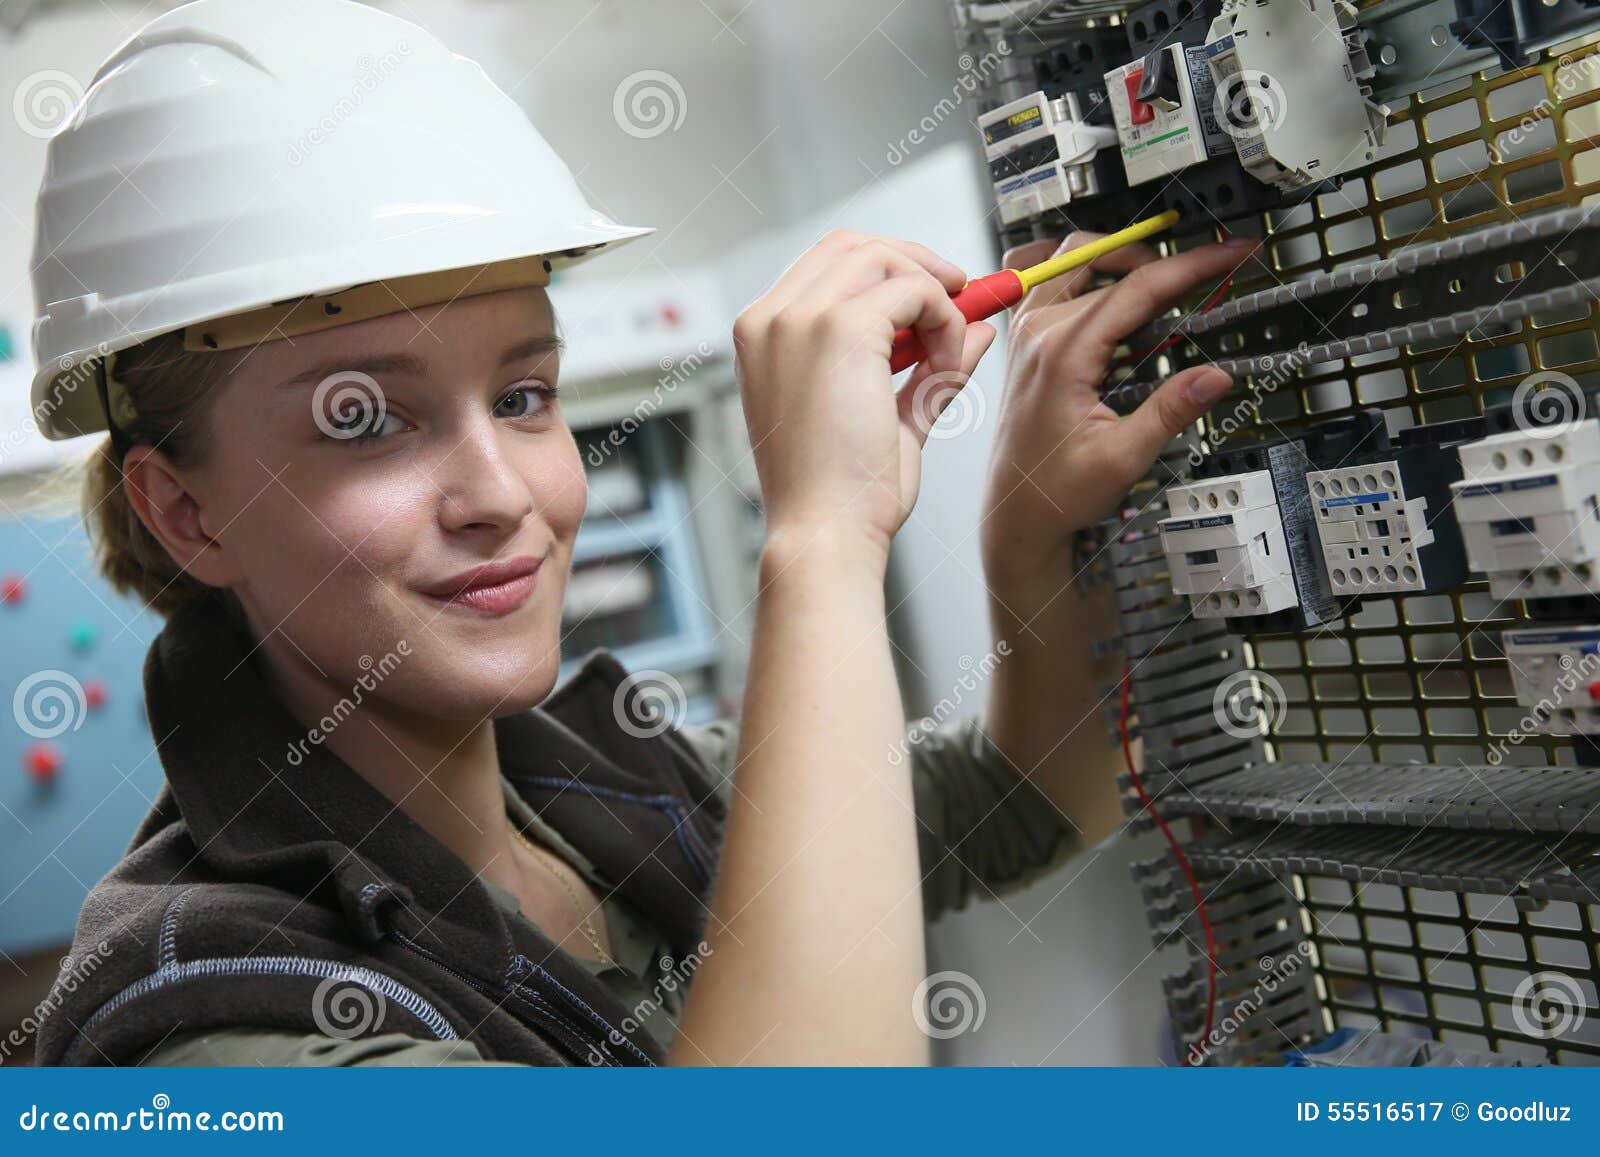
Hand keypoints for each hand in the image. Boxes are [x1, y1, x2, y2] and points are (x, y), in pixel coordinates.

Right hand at [733, 230, 997, 564]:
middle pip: (853, 245)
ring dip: (934, 296)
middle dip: (917, 263)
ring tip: (945, 355)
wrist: (825, 535)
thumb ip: (928, 371)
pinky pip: (913, 291)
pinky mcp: (839, 329)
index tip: (937, 294)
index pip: (828, 265)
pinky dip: (944, 320)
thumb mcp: (889, 418)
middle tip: (961, 298)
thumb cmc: (842, 497)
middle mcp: (770, 320)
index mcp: (764, 337)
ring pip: (885, 259)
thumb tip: (975, 331)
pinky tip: (942, 366)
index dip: (889, 267)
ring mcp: (799, 319)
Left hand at [978, 229, 1260, 589]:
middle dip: (1160, 259)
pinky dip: (1076, 269)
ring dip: (1119, 259)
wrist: (1016, 513)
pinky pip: (1042, 277)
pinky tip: (1104, 285)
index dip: (1194, 264)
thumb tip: (1217, 376)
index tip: (1233, 251)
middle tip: (1204, 275)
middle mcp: (1038, 332)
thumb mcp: (1124, 458)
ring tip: (1160, 286)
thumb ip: (1170, 411)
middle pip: (1106, 260)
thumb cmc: (1057, 493)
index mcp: (1063, 354)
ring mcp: (1026, 331)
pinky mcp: (1024, 340)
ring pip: (1072, 258)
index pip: (1139, 287)